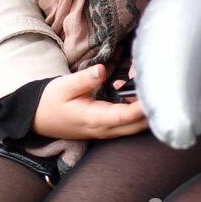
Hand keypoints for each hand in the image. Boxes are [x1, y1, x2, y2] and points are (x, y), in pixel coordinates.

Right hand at [33, 65, 149, 139]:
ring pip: (134, 126)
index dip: (143, 107)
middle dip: (152, 110)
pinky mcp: (105, 128)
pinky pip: (126, 122)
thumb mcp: (64, 86)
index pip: (126, 116)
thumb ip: (85, 79)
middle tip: (164, 89)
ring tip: (153, 87)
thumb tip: (102, 70)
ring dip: (145, 110)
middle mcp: (104, 129)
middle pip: (137, 125)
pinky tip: (134, 91)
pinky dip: (136, 110)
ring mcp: (106, 131)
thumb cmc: (50, 101)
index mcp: (94, 119)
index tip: (158, 95)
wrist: (36, 118)